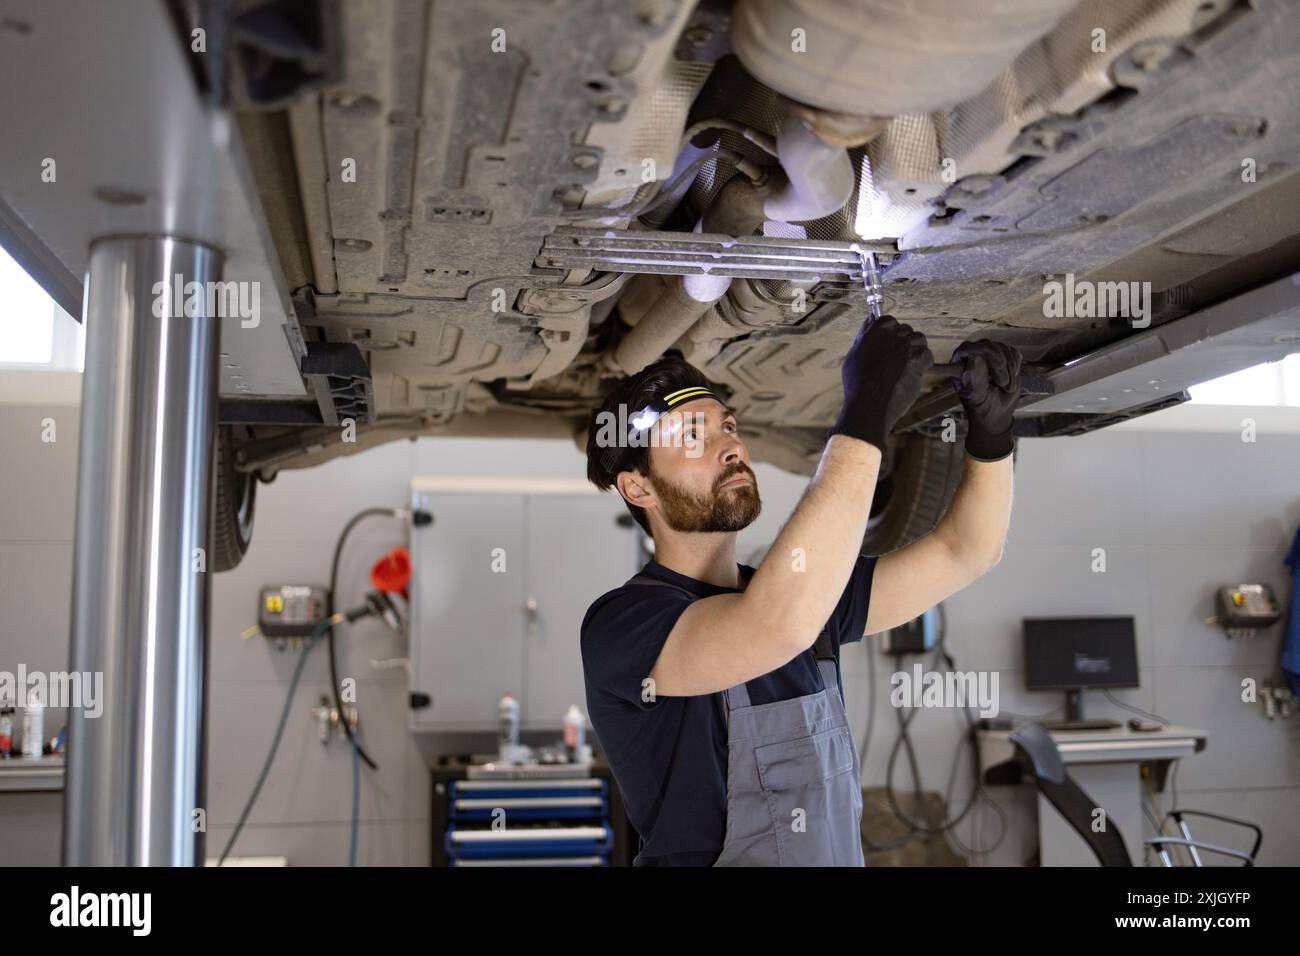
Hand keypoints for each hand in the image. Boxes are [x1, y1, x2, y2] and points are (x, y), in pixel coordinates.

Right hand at [831, 315, 932, 451]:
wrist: (870, 403)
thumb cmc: (858, 383)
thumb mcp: (854, 355)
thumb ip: (864, 336)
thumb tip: (870, 320)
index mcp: (876, 330)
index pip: (889, 320)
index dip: (889, 333)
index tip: (887, 344)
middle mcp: (893, 334)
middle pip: (906, 330)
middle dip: (902, 342)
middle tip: (894, 360)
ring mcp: (908, 346)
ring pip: (919, 340)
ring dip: (914, 350)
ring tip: (903, 366)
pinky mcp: (919, 359)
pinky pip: (927, 355)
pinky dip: (922, 363)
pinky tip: (910, 373)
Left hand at [948, 339, 1022, 460]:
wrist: (997, 413)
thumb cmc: (982, 407)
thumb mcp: (977, 396)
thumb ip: (976, 378)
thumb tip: (976, 356)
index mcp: (959, 364)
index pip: (968, 348)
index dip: (985, 352)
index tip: (999, 365)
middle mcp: (972, 356)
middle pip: (988, 345)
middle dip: (1000, 364)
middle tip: (1002, 382)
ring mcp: (988, 355)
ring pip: (1003, 348)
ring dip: (1009, 368)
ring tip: (1005, 386)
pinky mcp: (1003, 356)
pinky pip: (1012, 352)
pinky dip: (1015, 366)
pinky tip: (1011, 377)